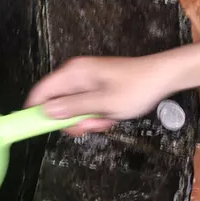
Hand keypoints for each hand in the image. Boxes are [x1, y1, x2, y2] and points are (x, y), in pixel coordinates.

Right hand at [24, 56, 171, 135]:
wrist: (163, 77)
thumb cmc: (138, 86)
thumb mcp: (104, 103)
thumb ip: (72, 108)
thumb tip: (46, 112)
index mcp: (73, 73)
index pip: (40, 92)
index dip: (35, 111)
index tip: (38, 127)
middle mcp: (75, 74)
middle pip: (56, 103)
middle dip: (71, 119)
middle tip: (89, 125)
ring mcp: (84, 81)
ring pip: (71, 107)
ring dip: (85, 119)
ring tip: (104, 119)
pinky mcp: (94, 87)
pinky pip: (84, 105)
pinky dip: (94, 114)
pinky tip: (109, 115)